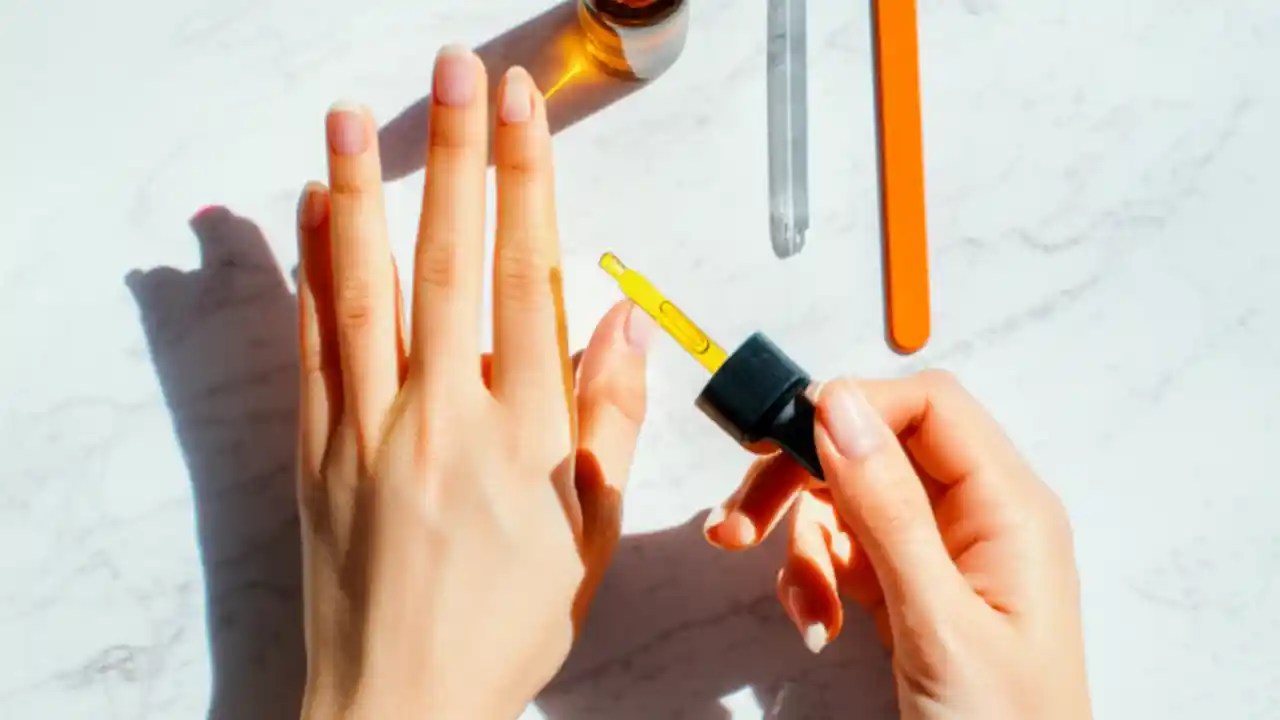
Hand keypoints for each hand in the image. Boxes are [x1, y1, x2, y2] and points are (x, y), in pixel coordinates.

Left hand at [295, 46, 653, 718]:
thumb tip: (620, 322)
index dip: (526, 186)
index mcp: (524, 437)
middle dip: (453, 156)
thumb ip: (607, 422)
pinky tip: (315, 221)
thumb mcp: (590, 534)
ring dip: (361, 195)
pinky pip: (314, 351)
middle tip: (453, 73)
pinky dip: (313, 279)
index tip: (522, 114)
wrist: (403, 704)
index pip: (527, 281)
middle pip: (447, 263)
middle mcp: (443, 419)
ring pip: (365, 293)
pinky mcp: (317, 454)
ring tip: (352, 117)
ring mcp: (369, 432)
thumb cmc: (508, 625)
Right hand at [703, 372, 1090, 718]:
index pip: (929, 406)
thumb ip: (889, 509)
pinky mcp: (910, 588)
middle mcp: (977, 517)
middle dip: (802, 483)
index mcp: (1010, 508)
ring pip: (847, 502)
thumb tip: (837, 404)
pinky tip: (817, 626)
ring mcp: (941, 553)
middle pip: (873, 448)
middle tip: (740, 525)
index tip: (780, 444)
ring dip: (803, 548)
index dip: (852, 407)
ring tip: (804, 613)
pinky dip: (815, 582)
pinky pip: (845, 553)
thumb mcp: (938, 622)